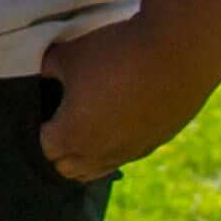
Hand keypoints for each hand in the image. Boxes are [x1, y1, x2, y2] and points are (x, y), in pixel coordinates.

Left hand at [36, 12, 220, 181]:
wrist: (180, 51)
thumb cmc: (115, 52)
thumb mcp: (66, 55)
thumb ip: (47, 72)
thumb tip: (44, 77)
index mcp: (72, 135)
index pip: (44, 149)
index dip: (40, 130)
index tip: (44, 110)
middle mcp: (101, 153)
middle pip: (68, 168)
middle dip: (59, 149)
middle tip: (59, 119)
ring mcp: (132, 151)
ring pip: (97, 169)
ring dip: (86, 153)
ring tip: (86, 123)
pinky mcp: (156, 142)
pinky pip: (125, 155)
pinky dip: (114, 145)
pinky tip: (115, 121)